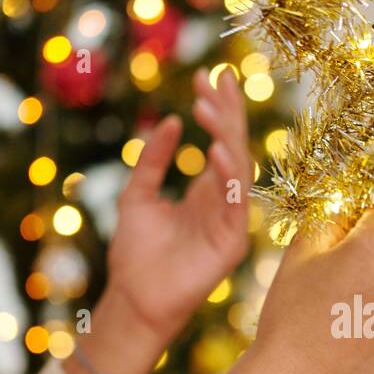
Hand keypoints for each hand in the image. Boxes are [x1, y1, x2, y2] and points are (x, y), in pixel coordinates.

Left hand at [107, 66, 251, 343]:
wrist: (133, 299)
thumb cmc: (136, 253)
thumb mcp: (137, 195)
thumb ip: (153, 161)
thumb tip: (173, 123)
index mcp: (206, 192)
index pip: (221, 141)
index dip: (218, 108)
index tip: (209, 75)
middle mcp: (223, 203)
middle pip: (235, 147)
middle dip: (226, 113)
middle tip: (213, 80)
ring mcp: (231, 222)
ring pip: (239, 171)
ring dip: (227, 137)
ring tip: (209, 107)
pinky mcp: (232, 244)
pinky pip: (238, 205)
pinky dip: (230, 177)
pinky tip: (218, 152)